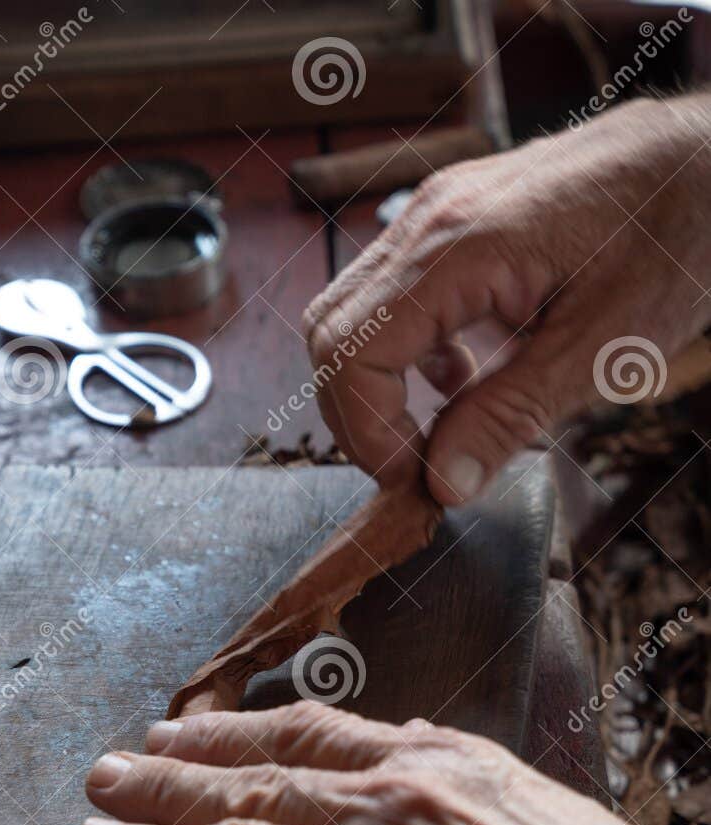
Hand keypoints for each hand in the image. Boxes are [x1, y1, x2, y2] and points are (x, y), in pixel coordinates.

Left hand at [69, 703, 710, 824]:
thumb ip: (453, 783)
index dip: (224, 736)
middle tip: (100, 781)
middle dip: (161, 784)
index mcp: (429, 766)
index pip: (301, 735)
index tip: (172, 736)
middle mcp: (386, 803)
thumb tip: (401, 754)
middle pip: (246, 785)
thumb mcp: (531, 806)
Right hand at [302, 93, 710, 505]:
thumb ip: (510, 416)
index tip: (416, 481)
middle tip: (415, 471)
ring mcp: (435, 212)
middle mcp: (430, 219)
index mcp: (461, 247)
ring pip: (350, 315)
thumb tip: (442, 483)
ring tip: (437, 435)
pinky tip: (460, 382)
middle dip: (358, 418)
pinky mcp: (451, 221)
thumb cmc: (672, 240)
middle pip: (331, 334)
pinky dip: (402, 355)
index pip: (353, 353)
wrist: (707, 160)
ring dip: (376, 388)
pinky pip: (388, 296)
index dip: (369, 433)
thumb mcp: (602, 349)